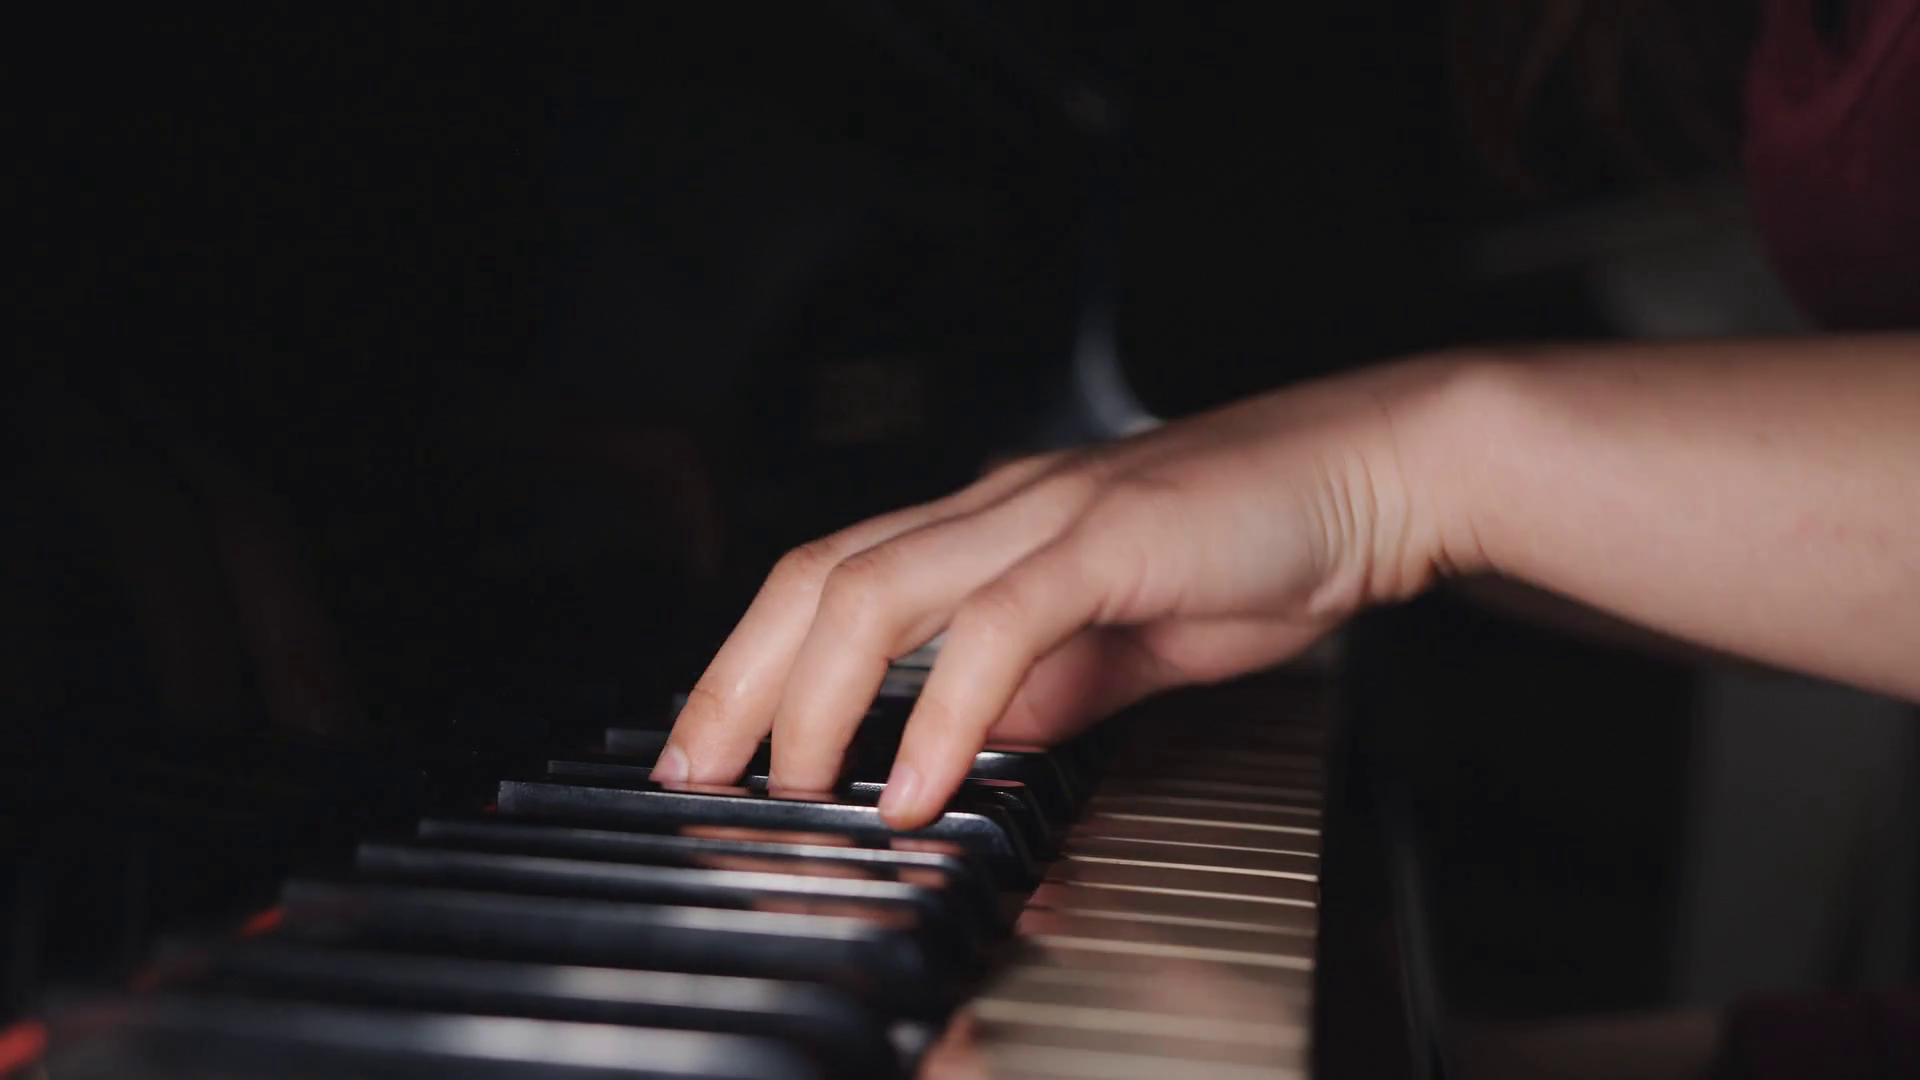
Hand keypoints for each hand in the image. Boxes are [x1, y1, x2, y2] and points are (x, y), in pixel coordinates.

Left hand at [655, 356, 1485, 826]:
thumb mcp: (1120, 639)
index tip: (714, 742)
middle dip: (739, 678)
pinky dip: (945, 707)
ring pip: (881, 588)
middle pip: (820, 576)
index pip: (834, 580)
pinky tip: (922, 780)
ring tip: (793, 783)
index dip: (754, 659)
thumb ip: (1039, 686)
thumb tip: (969, 742)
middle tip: (697, 770)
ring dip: (816, 696)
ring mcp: (1047, 512)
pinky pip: (999, 624)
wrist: (1370, 479)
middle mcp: (997, 506)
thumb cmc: (1255, 545)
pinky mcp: (1109, 535)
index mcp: (992, 527)